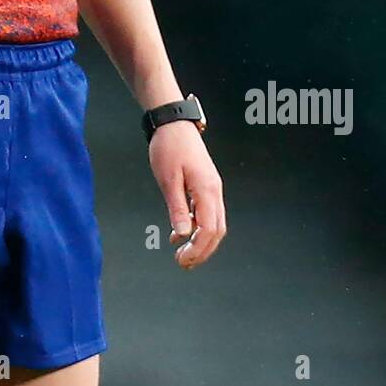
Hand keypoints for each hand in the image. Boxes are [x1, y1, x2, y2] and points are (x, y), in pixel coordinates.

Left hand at [148, 121, 226, 268]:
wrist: (173, 123)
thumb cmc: (169, 147)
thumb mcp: (168, 179)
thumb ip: (176, 207)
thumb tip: (183, 234)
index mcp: (207, 190)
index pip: (210, 230)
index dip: (198, 249)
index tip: (182, 259)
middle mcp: (214, 191)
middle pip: (217, 231)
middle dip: (202, 251)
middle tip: (182, 263)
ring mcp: (212, 187)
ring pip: (214, 223)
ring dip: (201, 242)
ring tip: (183, 254)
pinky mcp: (205, 185)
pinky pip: (206, 212)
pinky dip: (197, 227)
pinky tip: (179, 233)